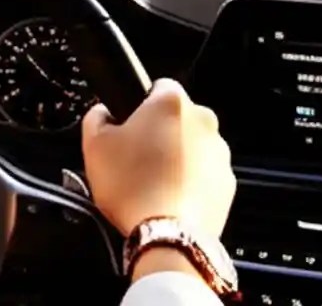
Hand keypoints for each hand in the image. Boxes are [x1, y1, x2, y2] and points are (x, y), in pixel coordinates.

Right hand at [81, 78, 234, 239]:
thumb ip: (96, 116)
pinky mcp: (227, 182)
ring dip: (175, 158)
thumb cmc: (132, 187)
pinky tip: (168, 198)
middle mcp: (202, 121)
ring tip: (150, 183)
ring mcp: (219, 152)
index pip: (156, 86)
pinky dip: (189, 182)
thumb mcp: (94, 145)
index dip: (138, 105)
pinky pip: (204, 174)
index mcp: (171, 102)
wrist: (168, 236)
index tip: (127, 125)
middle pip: (176, 118)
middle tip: (134, 158)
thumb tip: (102, 112)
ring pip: (192, 146)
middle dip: (157, 133)